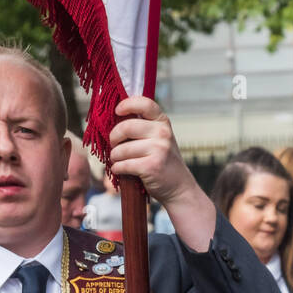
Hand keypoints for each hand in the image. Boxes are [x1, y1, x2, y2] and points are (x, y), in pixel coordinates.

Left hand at [108, 96, 213, 250]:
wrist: (179, 188)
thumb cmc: (164, 162)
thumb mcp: (160, 139)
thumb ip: (144, 127)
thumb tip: (114, 118)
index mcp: (163, 123)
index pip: (144, 103)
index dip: (127, 104)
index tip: (117, 111)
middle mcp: (162, 134)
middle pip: (126, 127)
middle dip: (113, 138)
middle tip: (113, 145)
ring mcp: (158, 150)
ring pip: (122, 149)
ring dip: (114, 157)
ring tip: (118, 160)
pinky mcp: (151, 166)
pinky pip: (123, 164)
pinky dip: (117, 168)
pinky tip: (120, 169)